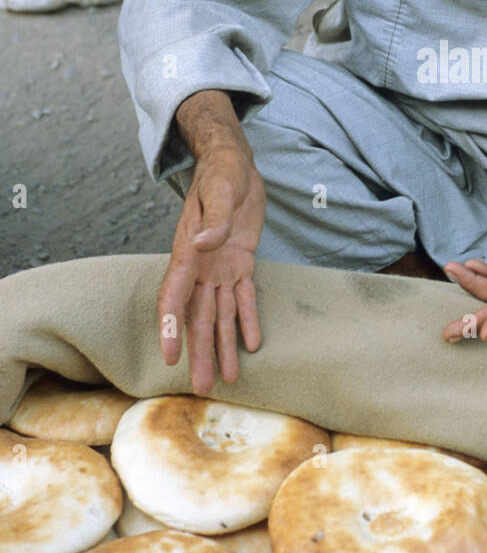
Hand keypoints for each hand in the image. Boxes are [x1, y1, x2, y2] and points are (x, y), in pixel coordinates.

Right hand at [157, 149, 266, 394]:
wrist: (234, 164)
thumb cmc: (222, 174)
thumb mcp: (220, 191)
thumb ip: (214, 220)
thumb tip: (201, 245)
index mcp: (187, 253)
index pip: (174, 297)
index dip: (171, 328)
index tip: (170, 356)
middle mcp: (200, 268)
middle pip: (197, 318)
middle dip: (199, 353)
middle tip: (199, 388)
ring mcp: (220, 269)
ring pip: (220, 316)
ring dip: (223, 347)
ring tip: (228, 380)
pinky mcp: (241, 264)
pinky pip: (245, 299)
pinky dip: (248, 321)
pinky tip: (251, 345)